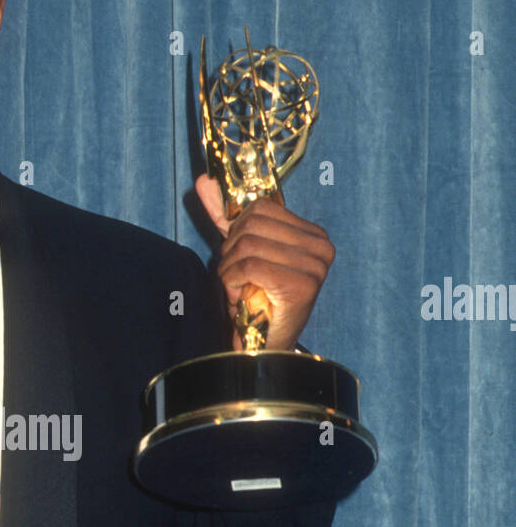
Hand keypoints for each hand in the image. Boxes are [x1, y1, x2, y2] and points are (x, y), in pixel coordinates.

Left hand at [195, 174, 334, 350]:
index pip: (261, 207)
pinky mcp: (303, 285)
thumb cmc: (256, 300)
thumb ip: (227, 217)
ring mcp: (315, 266)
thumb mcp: (241, 252)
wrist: (263, 346)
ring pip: (248, 245)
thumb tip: (205, 179)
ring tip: (238, 288)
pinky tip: (240, 296)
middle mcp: (321, 247)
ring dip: (230, 270)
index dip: (237, 231)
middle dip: (231, 252)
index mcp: (313, 234)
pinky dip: (233, 281)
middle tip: (236, 277)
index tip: (238, 257)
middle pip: (252, 224)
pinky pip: (250, 266)